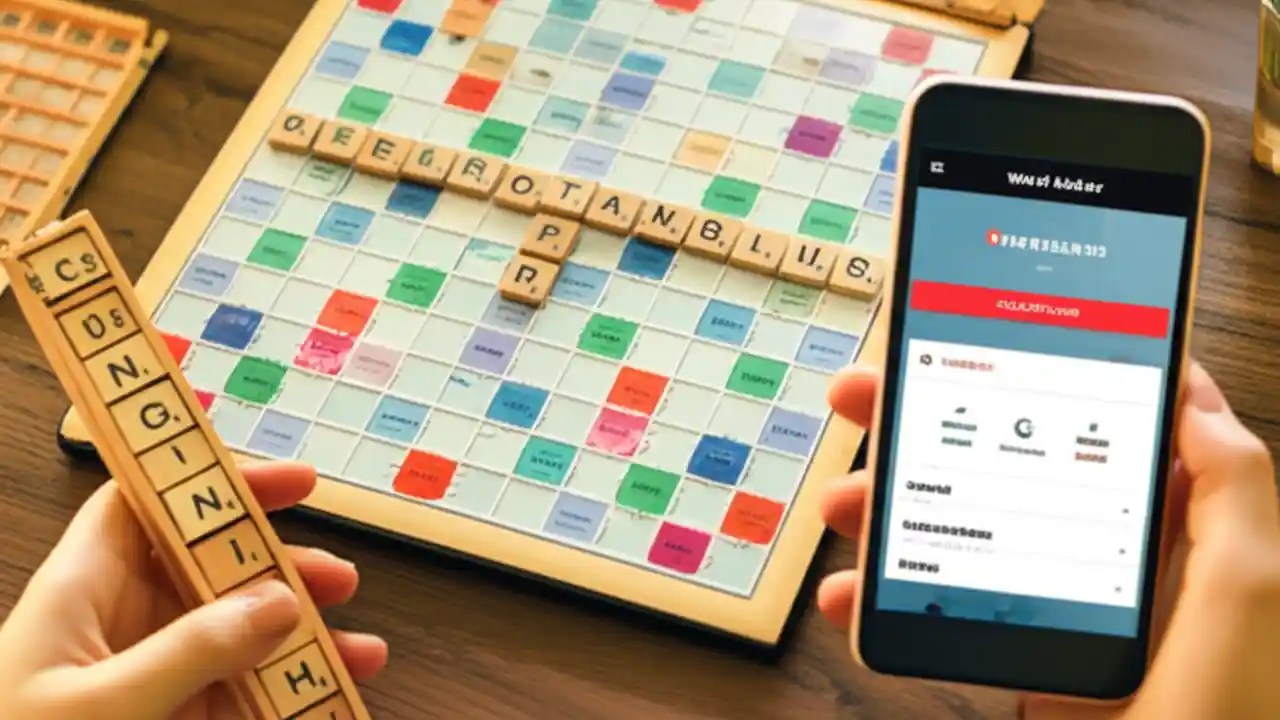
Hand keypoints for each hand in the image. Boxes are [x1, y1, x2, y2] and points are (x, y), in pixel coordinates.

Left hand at [0, 461, 387, 719]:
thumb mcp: (98, 706)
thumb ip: (189, 652)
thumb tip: (276, 601)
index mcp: (83, 591)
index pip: (148, 504)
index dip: (214, 482)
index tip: (285, 482)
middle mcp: (120, 624)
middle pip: (213, 569)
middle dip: (282, 569)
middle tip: (337, 577)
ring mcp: (146, 676)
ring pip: (237, 637)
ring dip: (300, 641)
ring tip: (358, 653)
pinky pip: (237, 695)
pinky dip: (285, 697)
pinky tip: (325, 701)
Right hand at [817, 362, 1279, 718]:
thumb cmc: (1220, 718)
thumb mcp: (1247, 597)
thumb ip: (1233, 494)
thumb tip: (1197, 397)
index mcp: (1172, 530)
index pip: (1101, 423)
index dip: (1039, 369)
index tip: (973, 332)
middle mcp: (1106, 555)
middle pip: (1005, 462)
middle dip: (926, 425)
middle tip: (866, 396)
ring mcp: (1053, 602)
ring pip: (958, 527)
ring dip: (889, 508)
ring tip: (844, 500)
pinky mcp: (1012, 650)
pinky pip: (938, 605)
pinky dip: (884, 596)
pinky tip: (850, 593)